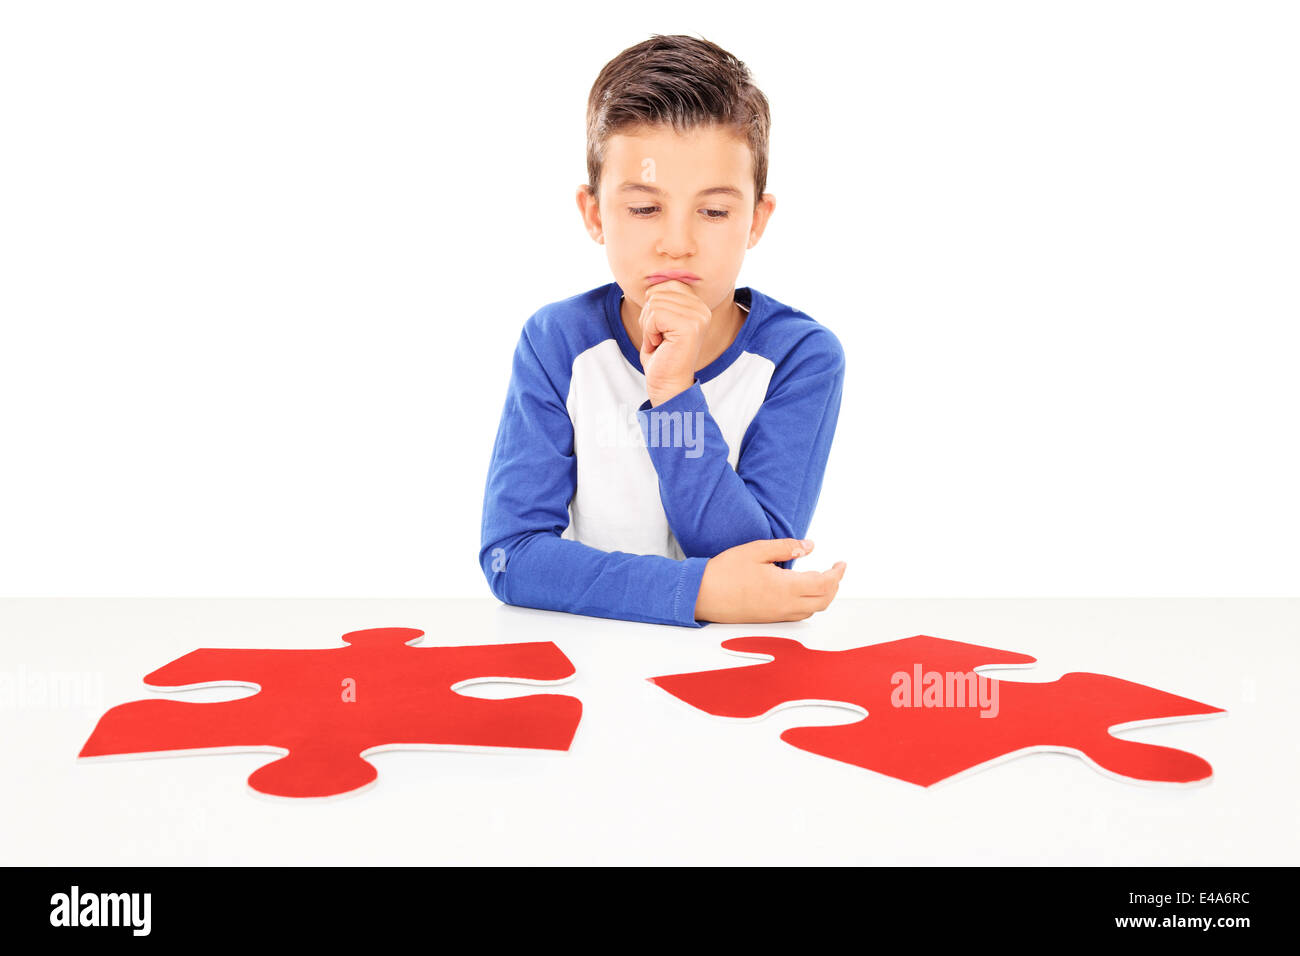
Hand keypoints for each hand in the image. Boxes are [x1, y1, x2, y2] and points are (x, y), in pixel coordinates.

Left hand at [638, 279, 711, 405]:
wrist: (666, 384)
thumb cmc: (660, 355)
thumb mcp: (660, 321)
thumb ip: (661, 300)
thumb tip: (652, 284)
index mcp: (697, 305)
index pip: (666, 285)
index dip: (653, 307)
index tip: (660, 329)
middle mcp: (702, 309)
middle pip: (658, 293)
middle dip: (649, 317)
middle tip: (659, 337)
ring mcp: (698, 317)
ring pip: (655, 304)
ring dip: (648, 326)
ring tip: (660, 341)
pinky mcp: (690, 327)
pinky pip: (655, 315)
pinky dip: (649, 331)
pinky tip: (659, 345)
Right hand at [695, 538, 846, 623]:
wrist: (701, 595)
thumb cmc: (725, 571)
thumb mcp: (756, 550)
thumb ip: (786, 547)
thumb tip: (809, 546)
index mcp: (785, 588)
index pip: (824, 584)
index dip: (837, 573)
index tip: (841, 563)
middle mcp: (785, 606)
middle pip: (823, 601)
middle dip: (835, 585)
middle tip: (836, 570)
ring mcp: (777, 615)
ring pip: (812, 610)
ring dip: (823, 596)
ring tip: (822, 579)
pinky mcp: (768, 619)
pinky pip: (798, 615)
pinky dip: (809, 604)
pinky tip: (802, 592)